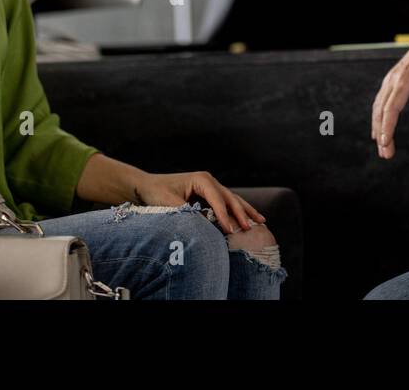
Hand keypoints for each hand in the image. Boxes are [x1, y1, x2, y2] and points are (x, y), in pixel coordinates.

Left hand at [134, 170, 265, 234]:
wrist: (146, 186)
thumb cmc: (156, 193)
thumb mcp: (169, 204)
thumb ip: (187, 213)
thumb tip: (204, 226)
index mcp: (201, 179)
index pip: (217, 199)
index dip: (224, 215)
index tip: (230, 230)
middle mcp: (209, 181)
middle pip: (230, 198)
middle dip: (242, 213)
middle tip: (251, 228)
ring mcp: (210, 187)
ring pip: (233, 200)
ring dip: (246, 211)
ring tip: (261, 221)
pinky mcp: (209, 195)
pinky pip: (226, 204)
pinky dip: (237, 212)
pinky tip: (249, 219)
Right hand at [371, 23, 408, 158]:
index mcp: (404, 81)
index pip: (391, 108)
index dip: (387, 127)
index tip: (385, 142)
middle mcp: (393, 80)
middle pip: (381, 110)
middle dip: (381, 133)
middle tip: (385, 154)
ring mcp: (390, 79)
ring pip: (378, 106)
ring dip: (378, 127)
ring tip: (382, 147)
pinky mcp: (391, 80)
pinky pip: (380, 101)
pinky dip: (378, 116)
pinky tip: (379, 129)